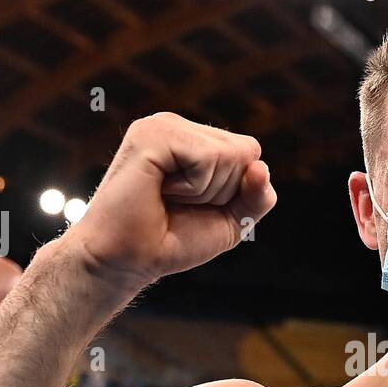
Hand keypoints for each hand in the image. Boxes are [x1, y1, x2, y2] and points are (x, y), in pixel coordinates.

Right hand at [69, 113, 276, 287]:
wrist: (126, 260)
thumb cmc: (172, 240)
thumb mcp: (231, 221)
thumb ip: (258, 197)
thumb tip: (260, 166)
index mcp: (194, 139)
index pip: (251, 153)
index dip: (235, 191)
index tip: (195, 205)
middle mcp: (178, 126)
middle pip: (246, 152)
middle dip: (222, 191)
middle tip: (179, 204)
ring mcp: (163, 126)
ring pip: (229, 154)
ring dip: (205, 191)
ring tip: (167, 198)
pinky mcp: (152, 134)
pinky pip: (207, 158)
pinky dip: (193, 187)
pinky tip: (160, 191)